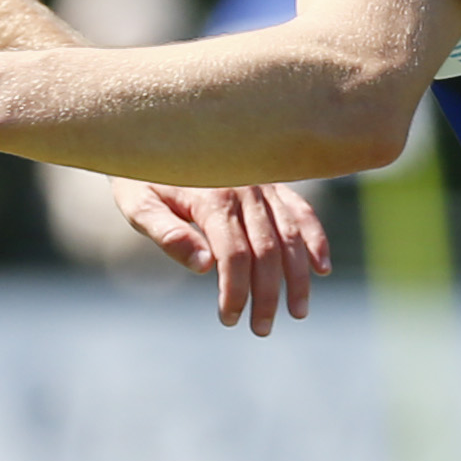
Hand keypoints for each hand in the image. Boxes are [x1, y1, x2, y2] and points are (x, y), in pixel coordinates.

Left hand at [116, 179, 332, 332]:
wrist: (154, 133)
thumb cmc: (142, 175)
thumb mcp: (138, 204)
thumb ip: (168, 234)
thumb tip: (205, 266)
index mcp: (212, 196)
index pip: (234, 255)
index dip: (236, 290)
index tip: (230, 318)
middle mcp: (245, 188)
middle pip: (267, 250)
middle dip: (268, 294)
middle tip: (261, 328)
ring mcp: (262, 184)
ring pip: (291, 235)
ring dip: (298, 276)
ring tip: (298, 312)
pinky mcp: (271, 183)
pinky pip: (301, 211)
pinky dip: (315, 239)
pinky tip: (321, 269)